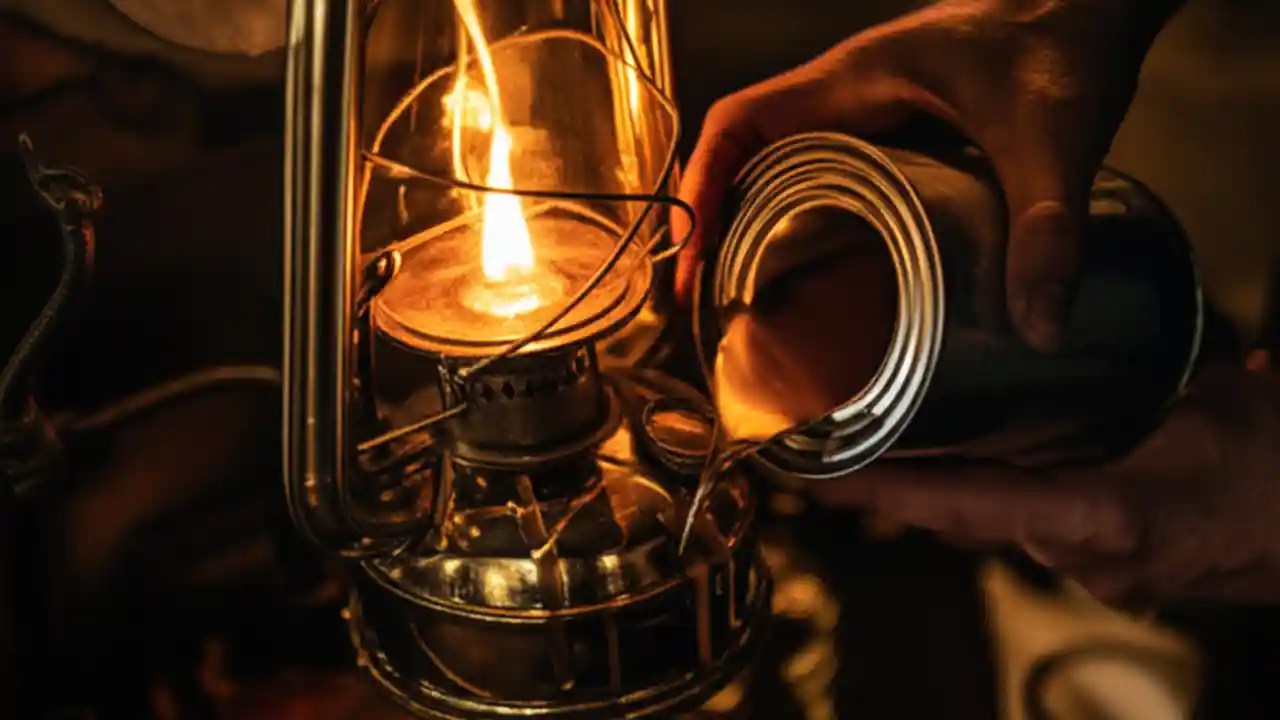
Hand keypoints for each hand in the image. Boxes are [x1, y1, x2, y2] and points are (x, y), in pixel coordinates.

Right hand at [674, 0, 1178, 350]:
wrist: (1097, 1)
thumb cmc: (1067, 40)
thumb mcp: (1054, 135)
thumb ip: (1047, 226)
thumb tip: (1039, 332)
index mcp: (853, 81)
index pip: (739, 124)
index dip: (701, 189)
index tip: (693, 262)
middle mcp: (846, 94)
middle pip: (744, 155)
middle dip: (717, 224)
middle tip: (714, 304)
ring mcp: (870, 110)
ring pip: (781, 166)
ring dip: (755, 223)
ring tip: (749, 300)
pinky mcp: (898, 129)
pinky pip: (825, 173)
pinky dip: (803, 218)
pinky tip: (821, 271)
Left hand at [810, 355, 1279, 608]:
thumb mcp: (1212, 400)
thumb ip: (1135, 369)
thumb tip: (1074, 311)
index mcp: (1102, 517)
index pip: (964, 505)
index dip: (883, 493)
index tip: (820, 479)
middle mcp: (1088, 560)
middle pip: (966, 523)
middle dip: (901, 490)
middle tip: (835, 453)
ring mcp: (1102, 577)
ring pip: (999, 531)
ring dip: (950, 493)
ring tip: (888, 451)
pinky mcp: (1118, 577)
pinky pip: (1037, 535)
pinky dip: (1001, 502)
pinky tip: (980, 466)